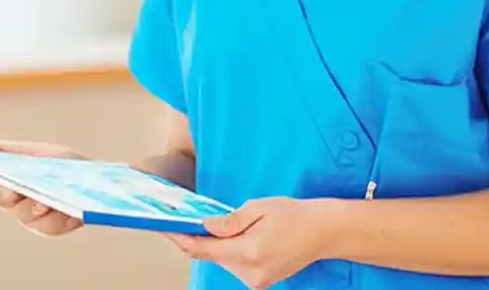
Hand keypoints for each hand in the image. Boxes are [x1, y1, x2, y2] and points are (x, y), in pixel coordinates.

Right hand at [0, 134, 86, 236]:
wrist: (95, 179)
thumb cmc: (58, 165)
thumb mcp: (29, 152)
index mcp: (7, 178)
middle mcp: (16, 200)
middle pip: (3, 200)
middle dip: (7, 193)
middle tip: (10, 187)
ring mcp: (34, 216)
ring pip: (25, 214)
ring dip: (32, 205)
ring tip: (41, 199)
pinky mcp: (53, 227)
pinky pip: (48, 224)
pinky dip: (52, 215)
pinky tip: (57, 206)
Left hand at [167, 197, 338, 288]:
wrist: (324, 233)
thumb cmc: (294, 216)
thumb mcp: (258, 208)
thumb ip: (228, 221)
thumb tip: (205, 226)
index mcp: (247, 252)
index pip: (201, 249)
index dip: (180, 237)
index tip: (165, 226)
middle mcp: (249, 272)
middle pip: (210, 255)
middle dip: (198, 237)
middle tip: (184, 218)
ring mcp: (255, 280)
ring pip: (222, 260)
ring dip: (216, 243)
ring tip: (219, 223)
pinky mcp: (260, 281)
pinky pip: (235, 264)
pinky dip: (229, 250)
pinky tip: (235, 235)